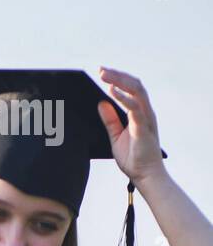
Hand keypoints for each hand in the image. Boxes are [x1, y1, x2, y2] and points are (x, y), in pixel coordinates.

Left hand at [96, 67, 163, 184]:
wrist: (144, 175)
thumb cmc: (133, 157)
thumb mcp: (115, 135)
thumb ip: (110, 119)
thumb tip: (100, 103)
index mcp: (139, 113)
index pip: (131, 89)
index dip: (118, 78)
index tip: (101, 72)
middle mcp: (145, 112)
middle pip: (134, 86)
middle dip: (117, 75)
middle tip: (100, 70)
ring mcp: (146, 118)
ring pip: (136, 91)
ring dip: (119, 81)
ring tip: (103, 75)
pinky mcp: (143, 127)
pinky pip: (134, 108)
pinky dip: (123, 98)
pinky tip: (111, 92)